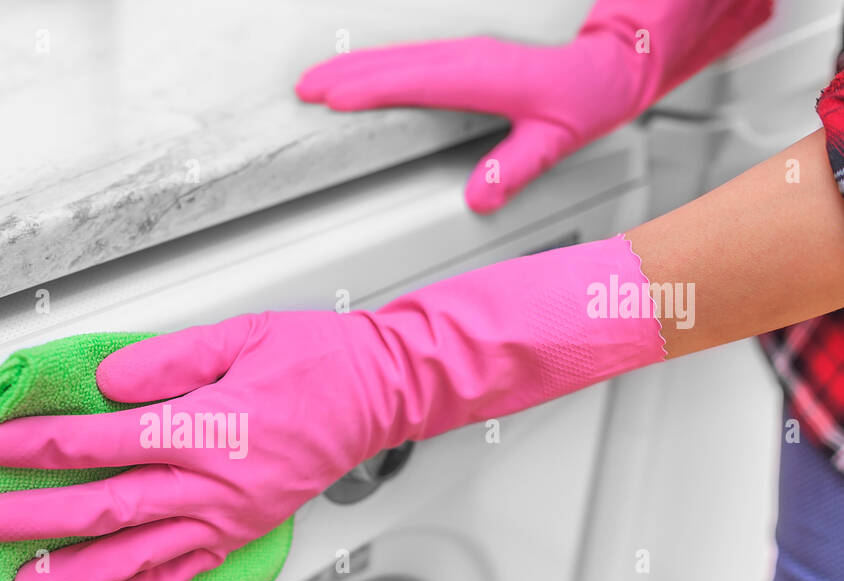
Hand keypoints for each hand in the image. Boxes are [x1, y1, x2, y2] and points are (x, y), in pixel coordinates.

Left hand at [0, 311, 402, 580]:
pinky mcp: (239, 536)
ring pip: (138, 555)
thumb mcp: (239, 336)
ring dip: (76, 572)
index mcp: (206, 427)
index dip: (44, 446)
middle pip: (108, 508)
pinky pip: (181, 577)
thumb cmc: (315, 362)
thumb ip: (166, 359)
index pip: (104, 441)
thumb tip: (107, 383)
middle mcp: (212, 483)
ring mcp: (226, 518)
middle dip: (40, 517)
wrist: (377, 396)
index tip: (2, 447)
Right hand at [295, 0, 771, 212]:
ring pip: (398, 56)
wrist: (610, 62)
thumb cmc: (585, 98)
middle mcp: (469, 56)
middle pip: (394, 63)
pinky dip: (378, 64)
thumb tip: (478, 196)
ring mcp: (465, 51)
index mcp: (483, 75)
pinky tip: (360, 73)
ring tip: (316, 79)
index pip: (415, 82)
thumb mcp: (556, 139)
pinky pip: (411, 57)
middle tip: (303, 88)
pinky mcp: (465, 55)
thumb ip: (515, 167)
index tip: (332, 99)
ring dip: (354, 65)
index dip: (371, 89)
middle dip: (345, 73)